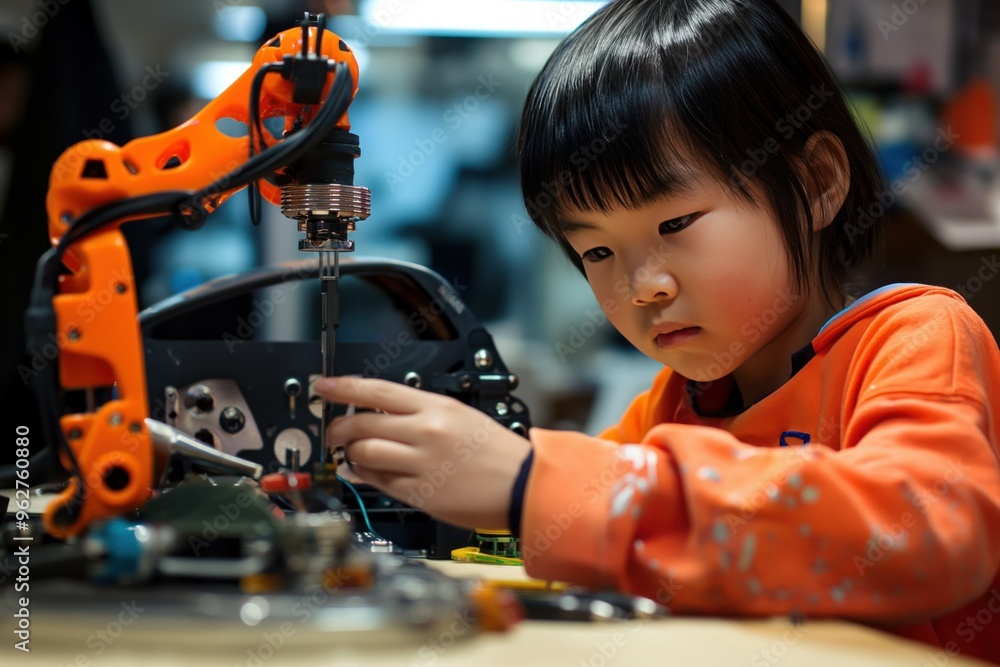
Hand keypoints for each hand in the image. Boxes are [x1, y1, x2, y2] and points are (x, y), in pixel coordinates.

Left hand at [315, 376, 531, 529]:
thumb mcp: (460, 416)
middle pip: (363, 422)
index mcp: (436, 407)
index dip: (343, 387)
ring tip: (350, 453)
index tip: (323, 386)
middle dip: (339, 427)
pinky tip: (362, 471)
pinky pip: (379, 481)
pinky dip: (364, 475)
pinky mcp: (420, 492)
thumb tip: (380, 415)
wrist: (522, 483)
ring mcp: (421, 463)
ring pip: (365, 453)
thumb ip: (419, 414)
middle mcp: (425, 431)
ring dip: (350, 452)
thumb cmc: (496, 451)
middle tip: (333, 430)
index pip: (377, 390)